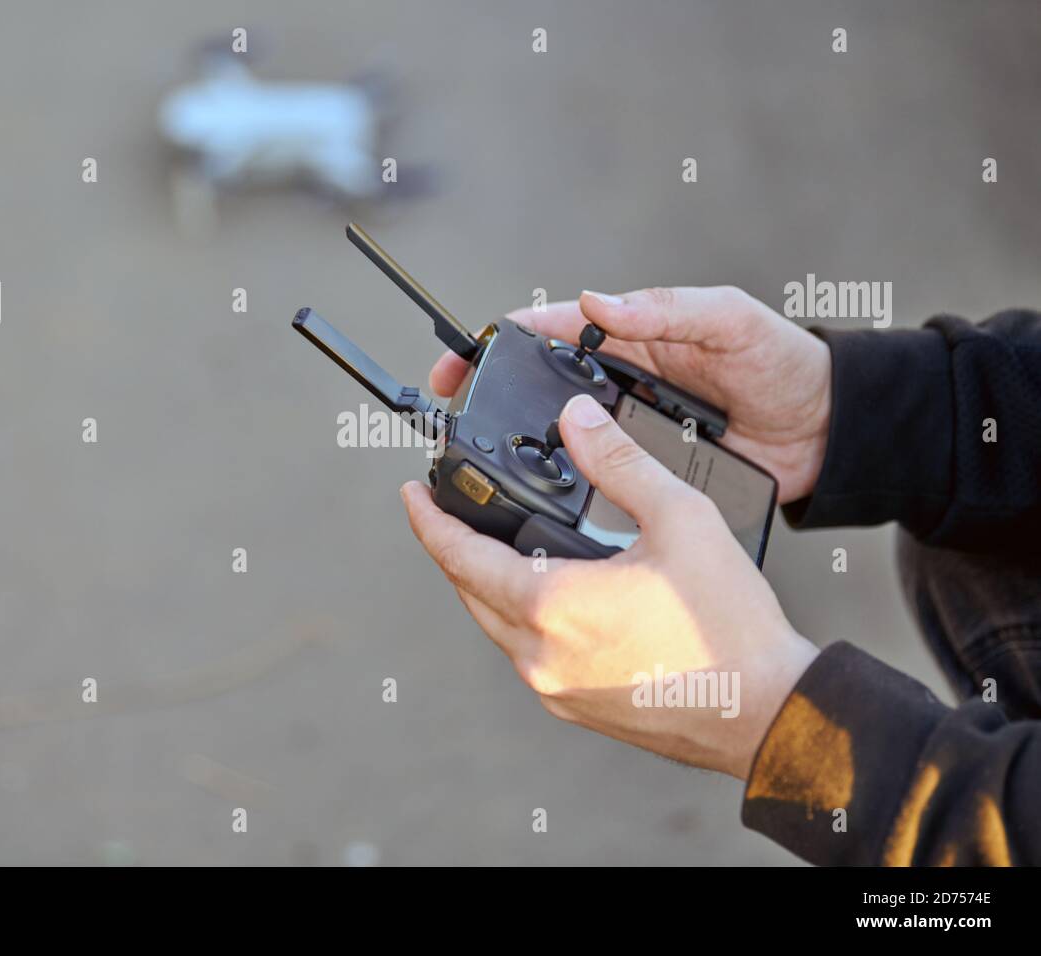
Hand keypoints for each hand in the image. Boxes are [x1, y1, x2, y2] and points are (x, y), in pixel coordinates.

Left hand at [401, 394, 818, 778]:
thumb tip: (578, 422)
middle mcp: (538, 654)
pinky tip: (552, 595)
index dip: (428, 519)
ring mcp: (554, 688)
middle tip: (453, 511)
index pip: (458, 556)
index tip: (411, 493)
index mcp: (549, 605)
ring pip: (496, 626)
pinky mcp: (576, 707)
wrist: (768, 712)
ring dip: (489, 584)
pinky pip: (527, 655)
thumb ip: (619, 463)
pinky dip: (523, 619)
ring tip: (501, 545)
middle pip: (470, 591)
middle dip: (456, 548)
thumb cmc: (730, 627)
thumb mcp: (679, 520)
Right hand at [430, 287, 832, 502]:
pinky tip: (543, 500)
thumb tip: (593, 303)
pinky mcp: (647, 474)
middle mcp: (621, 383)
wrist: (828, 433)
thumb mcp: (728, 319)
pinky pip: (598, 480)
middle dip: (493, 397)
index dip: (500, 342)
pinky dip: (568, 487)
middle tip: (452, 417)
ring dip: (524, 446)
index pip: (549, 331)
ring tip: (484, 462)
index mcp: (632, 337)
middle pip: (539, 388)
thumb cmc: (784, 362)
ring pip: (561, 438)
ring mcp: (630, 432)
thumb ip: (665, 309)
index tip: (462, 361)